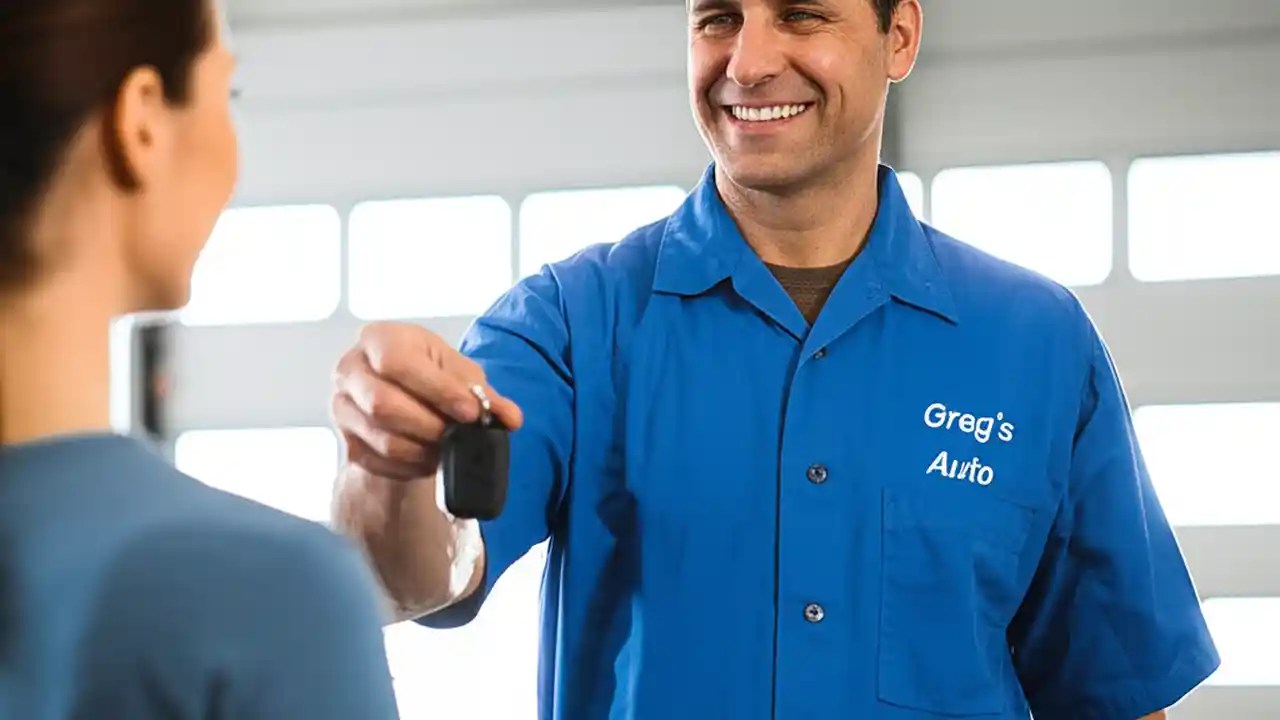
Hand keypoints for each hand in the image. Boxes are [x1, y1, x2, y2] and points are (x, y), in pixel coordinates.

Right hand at [330, 322, 522, 480]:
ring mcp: (342, 408)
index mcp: (378, 339)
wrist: (401, 393)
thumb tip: (510, 418)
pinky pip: (380, 463)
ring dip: (424, 450)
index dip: (437, 390)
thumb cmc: (429, 373)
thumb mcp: (457, 371)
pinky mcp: (348, 443)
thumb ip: (484, 394)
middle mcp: (350, 371)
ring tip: (450, 448)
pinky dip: (413, 467)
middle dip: (430, 425)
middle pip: (383, 405)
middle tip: (460, 434)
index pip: (398, 363)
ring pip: (383, 440)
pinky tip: (432, 459)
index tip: (470, 411)